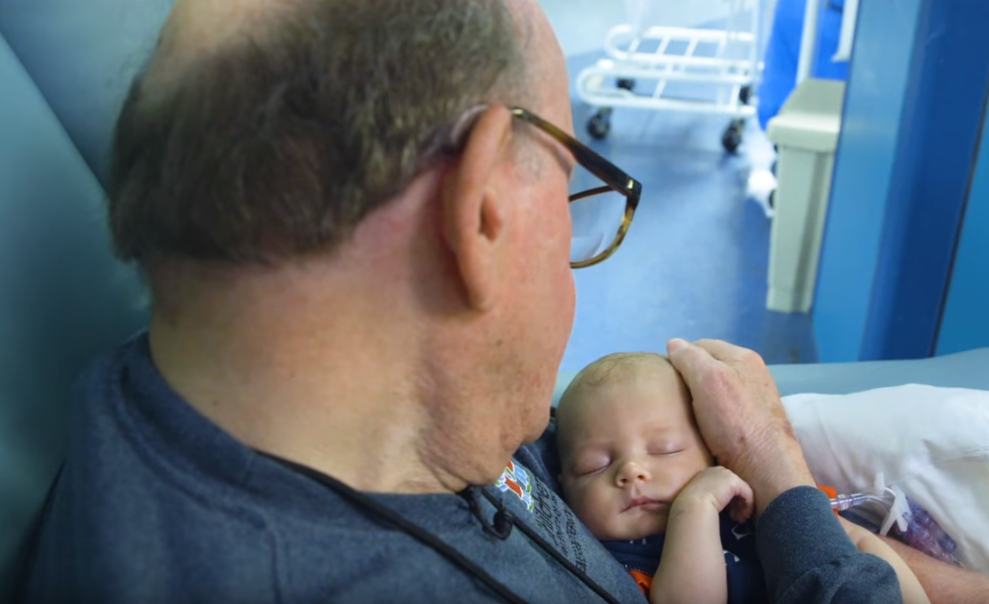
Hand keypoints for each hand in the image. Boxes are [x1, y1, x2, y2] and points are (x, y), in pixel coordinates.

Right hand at [667, 338, 814, 514]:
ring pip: (715, 390)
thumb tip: (673, 343)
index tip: (666, 379)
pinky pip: (723, 410)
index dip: (680, 359)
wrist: (765, 469)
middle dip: (689, 379)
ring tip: (683, 414)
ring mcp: (753, 399)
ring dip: (699, 399)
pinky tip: (702, 428)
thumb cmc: (735, 422)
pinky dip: (710, 416)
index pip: (701, 345)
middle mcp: (752, 374)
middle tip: (672, 398)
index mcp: (743, 357)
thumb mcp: (708, 380)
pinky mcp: (752, 422)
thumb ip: (690, 358)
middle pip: (709, 367)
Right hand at [672, 466, 753, 524]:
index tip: (728, 512)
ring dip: (742, 506)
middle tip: (735, 517)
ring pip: (742, 491)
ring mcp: (727, 474)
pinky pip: (748, 494)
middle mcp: (718, 470)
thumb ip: (713, 495)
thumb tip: (724, 504)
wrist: (693, 504)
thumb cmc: (693, 505)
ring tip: (739, 519)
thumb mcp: (702, 496)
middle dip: (737, 502)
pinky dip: (747, 506)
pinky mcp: (734, 481)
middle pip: (735, 487)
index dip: (729, 499)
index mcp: (708, 473)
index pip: (724, 484)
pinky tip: (742, 517)